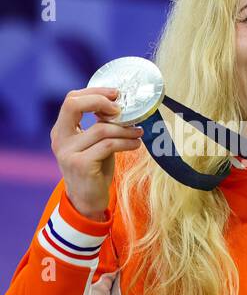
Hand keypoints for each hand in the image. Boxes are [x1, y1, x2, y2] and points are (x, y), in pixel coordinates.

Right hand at [49, 87, 143, 219]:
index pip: (71, 99)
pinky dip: (126, 142)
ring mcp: (68, 151)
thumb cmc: (95, 170)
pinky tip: (136, 144)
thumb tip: (121, 107)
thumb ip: (100, 126)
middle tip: (123, 108)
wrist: (87, 201)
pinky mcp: (81, 164)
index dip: (94, 93)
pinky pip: (108, 145)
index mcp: (61, 130)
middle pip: (73, 105)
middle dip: (101, 101)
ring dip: (125, 129)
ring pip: (101, 129)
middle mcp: (60, 138)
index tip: (116, 94)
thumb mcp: (94, 144)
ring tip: (138, 133)